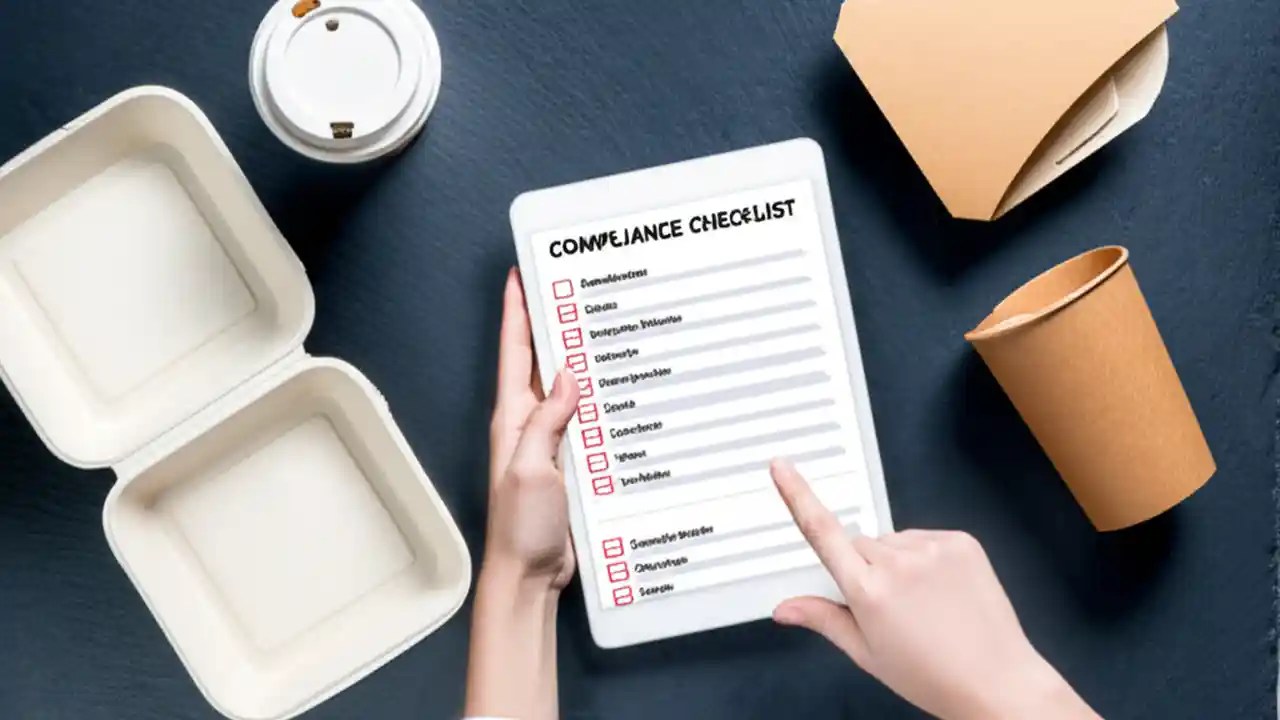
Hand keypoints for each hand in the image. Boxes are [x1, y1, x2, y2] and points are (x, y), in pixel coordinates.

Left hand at [465, 269, 577, 719]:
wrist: (528, 575)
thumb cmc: (520, 529)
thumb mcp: (531, 469)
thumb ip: (546, 420)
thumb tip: (566, 373)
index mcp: (513, 419)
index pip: (515, 353)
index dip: (518, 313)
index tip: (523, 276)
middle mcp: (529, 425)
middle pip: (543, 364)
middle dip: (554, 325)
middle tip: (575, 289)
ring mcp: (550, 444)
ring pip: (568, 390)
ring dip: (581, 360)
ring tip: (601, 325)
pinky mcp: (571, 465)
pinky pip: (586, 422)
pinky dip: (600, 401)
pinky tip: (618, 391)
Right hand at [769, 460, 1100, 719]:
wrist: (997, 682)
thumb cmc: (932, 675)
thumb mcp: (867, 653)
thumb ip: (822, 619)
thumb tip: (785, 609)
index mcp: (869, 592)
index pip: (821, 531)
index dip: (797, 494)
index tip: (781, 467)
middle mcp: (899, 563)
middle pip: (859, 543)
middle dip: (863, 566)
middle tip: (888, 606)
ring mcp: (933, 549)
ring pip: (892, 541)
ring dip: (896, 562)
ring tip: (921, 603)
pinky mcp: (961, 541)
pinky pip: (925, 538)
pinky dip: (926, 557)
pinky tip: (940, 591)